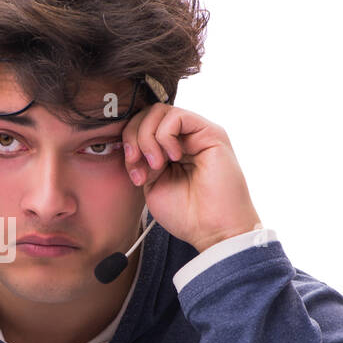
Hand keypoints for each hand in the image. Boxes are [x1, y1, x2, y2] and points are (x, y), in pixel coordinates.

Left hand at [121, 104, 261, 252]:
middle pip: (147, 114)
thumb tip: (129, 143)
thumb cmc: (188, 214)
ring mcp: (197, 134)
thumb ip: (141, 160)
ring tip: (156, 165)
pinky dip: (164, 135)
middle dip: (133, 138)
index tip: (133, 173)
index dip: (129, 144)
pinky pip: (176, 116)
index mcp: (170, 150)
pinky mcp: (210, 133)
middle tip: (138, 164)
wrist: (213, 231)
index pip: (141, 127)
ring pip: (158, 111)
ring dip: (147, 138)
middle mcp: (184, 138)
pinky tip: (172, 158)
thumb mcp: (152, 185)